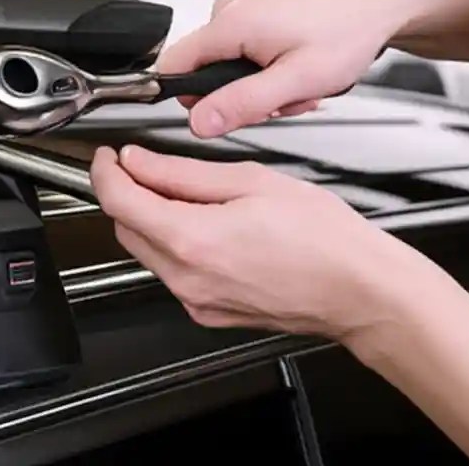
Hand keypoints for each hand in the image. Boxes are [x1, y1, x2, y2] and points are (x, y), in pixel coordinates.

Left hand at [90, 144, 446, 343]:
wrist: (362, 293)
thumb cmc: (326, 240)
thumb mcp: (250, 181)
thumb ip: (182, 172)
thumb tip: (139, 162)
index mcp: (191, 240)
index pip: (118, 201)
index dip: (106, 172)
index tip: (109, 156)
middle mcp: (186, 277)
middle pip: (126, 228)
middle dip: (128, 194)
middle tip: (147, 167)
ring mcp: (196, 301)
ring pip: (147, 252)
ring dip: (152, 220)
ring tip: (188, 194)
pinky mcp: (209, 313)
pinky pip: (173, 273)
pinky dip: (175, 246)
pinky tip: (207, 227)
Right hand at [157, 0, 422, 137]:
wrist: (384, 3)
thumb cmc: (350, 31)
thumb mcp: (297, 81)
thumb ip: (242, 103)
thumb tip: (200, 122)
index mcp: (230, 22)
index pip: (172, 67)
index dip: (193, 99)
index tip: (227, 111)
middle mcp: (230, 6)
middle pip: (203, 69)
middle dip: (240, 94)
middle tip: (283, 95)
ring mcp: (243, 4)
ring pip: (226, 62)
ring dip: (259, 82)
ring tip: (299, 78)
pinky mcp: (256, 6)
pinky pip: (242, 48)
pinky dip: (267, 64)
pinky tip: (296, 63)